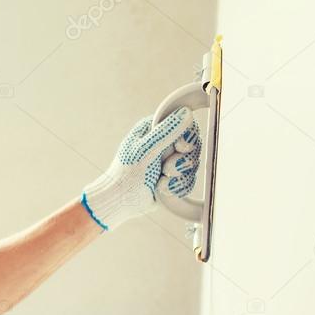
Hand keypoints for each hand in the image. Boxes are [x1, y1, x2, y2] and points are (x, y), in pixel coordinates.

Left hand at [82, 108, 201, 230]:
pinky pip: (189, 180)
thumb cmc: (127, 174)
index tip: (180, 147)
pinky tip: (162, 190)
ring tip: (160, 182)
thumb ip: (166, 131)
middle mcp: (164, 143)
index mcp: (154, 129)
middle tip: (165, 170)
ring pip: (192, 165)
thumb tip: (186, 112)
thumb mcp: (146, 150)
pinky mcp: (173, 178)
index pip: (185, 124)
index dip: (188, 137)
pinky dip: (177, 188)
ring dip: (178, 177)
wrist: (121, 201)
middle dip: (181, 162)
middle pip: (193, 146)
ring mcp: (169, 161)